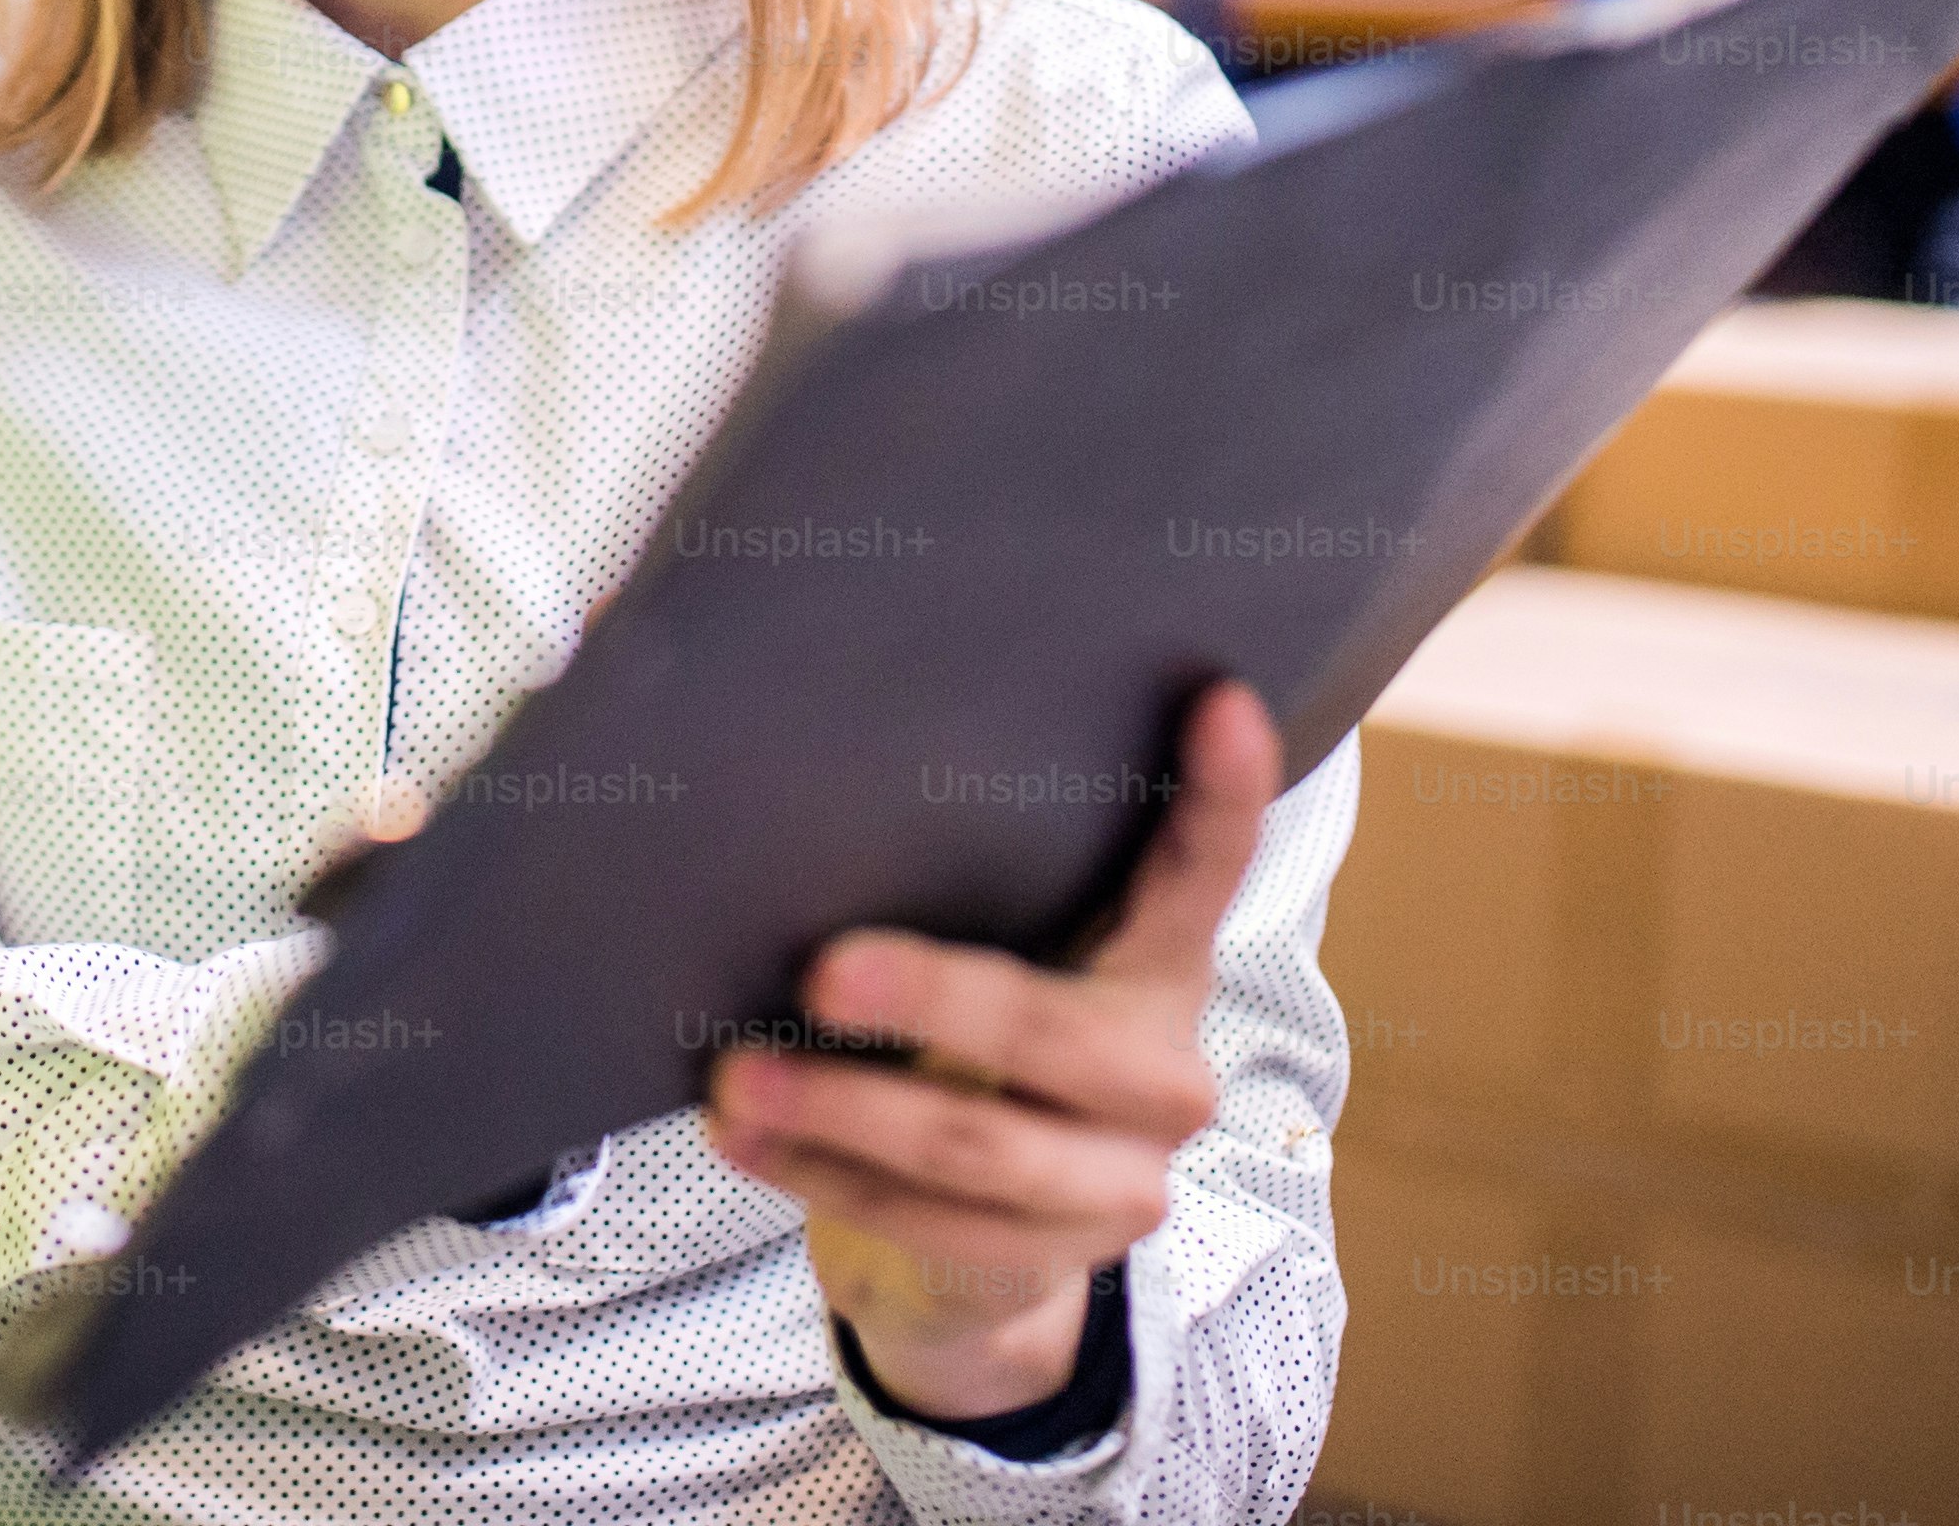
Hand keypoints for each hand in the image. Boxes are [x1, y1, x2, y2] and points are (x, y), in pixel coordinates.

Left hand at [704, 682, 1277, 1420]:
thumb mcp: (995, 963)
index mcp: (1161, 967)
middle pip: (1050, 1032)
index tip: (1222, 701)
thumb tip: (788, 743)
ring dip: (839, 1110)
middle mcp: (1167, 1071)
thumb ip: (956, 885)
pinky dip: (822, 1175)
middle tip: (821, 974)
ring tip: (737, 1077)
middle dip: (929, 1000)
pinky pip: (924, 1219)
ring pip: (972, 1143)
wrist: (987, 1248)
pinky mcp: (1056, 1258)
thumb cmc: (979, 1055)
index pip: (1203, 871)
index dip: (1221, 794)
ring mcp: (1123, 1178)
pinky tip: (745, 1141)